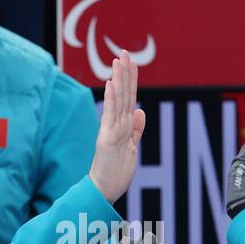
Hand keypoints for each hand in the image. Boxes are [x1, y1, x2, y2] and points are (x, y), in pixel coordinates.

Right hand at [88, 51, 146, 202]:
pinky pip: (110, 116)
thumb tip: (141, 111)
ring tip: (118, 62)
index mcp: (121, 126)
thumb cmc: (115, 172)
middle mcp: (115, 125)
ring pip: (118, 101)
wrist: (103, 191)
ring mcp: (111, 131)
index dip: (130, 80)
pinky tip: (110, 84)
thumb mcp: (131, 148)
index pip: (128, 98)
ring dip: (118, 80)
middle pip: (123, 95)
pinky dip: (111, 99)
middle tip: (124, 52)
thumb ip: (136, 129)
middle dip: (125, 73)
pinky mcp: (107, 140)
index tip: (132, 62)